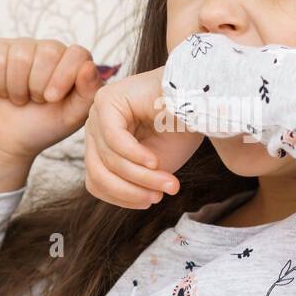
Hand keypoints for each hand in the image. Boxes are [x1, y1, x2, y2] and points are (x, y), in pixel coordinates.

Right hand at [0, 37, 103, 163]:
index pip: (77, 54)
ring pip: (21, 55)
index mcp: (72, 64)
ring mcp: (22, 47)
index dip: (64, 75)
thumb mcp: (71, 117)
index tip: (52, 99)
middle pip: (49, 51)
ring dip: (18, 87)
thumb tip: (89, 66)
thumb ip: (88, 93)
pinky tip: (2, 91)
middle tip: (36, 100)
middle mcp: (49, 50)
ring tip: (20, 99)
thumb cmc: (41, 126)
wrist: (4, 138)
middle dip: (39, 84)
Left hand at [85, 66, 203, 208]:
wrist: (201, 94)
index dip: (122, 197)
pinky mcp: (106, 100)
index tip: (152, 201)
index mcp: (104, 144)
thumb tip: (126, 199)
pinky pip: (114, 139)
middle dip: (130, 191)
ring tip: (168, 183)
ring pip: (108, 160)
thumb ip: (137, 182)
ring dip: (140, 177)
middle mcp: (95, 128)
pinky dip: (135, 155)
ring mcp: (97, 113)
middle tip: (159, 198)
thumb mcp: (157, 166)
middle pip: (98, 173)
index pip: (98, 181)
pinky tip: (154, 162)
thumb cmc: (181, 127)